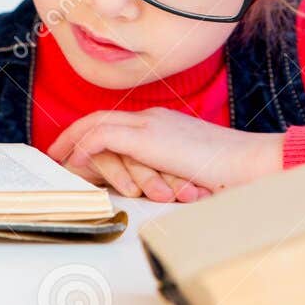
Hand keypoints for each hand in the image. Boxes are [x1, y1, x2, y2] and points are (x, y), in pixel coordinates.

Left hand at [48, 108, 281, 198]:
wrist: (249, 163)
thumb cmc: (229, 174)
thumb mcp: (190, 170)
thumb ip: (167, 170)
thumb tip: (150, 187)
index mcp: (164, 125)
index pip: (120, 123)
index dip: (95, 134)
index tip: (78, 150)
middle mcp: (153, 118)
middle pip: (101, 117)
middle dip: (74, 134)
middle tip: (55, 152)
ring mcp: (150, 124)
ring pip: (97, 123)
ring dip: (73, 141)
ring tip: (57, 159)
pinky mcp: (147, 137)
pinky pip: (102, 136)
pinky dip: (85, 147)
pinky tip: (75, 161)